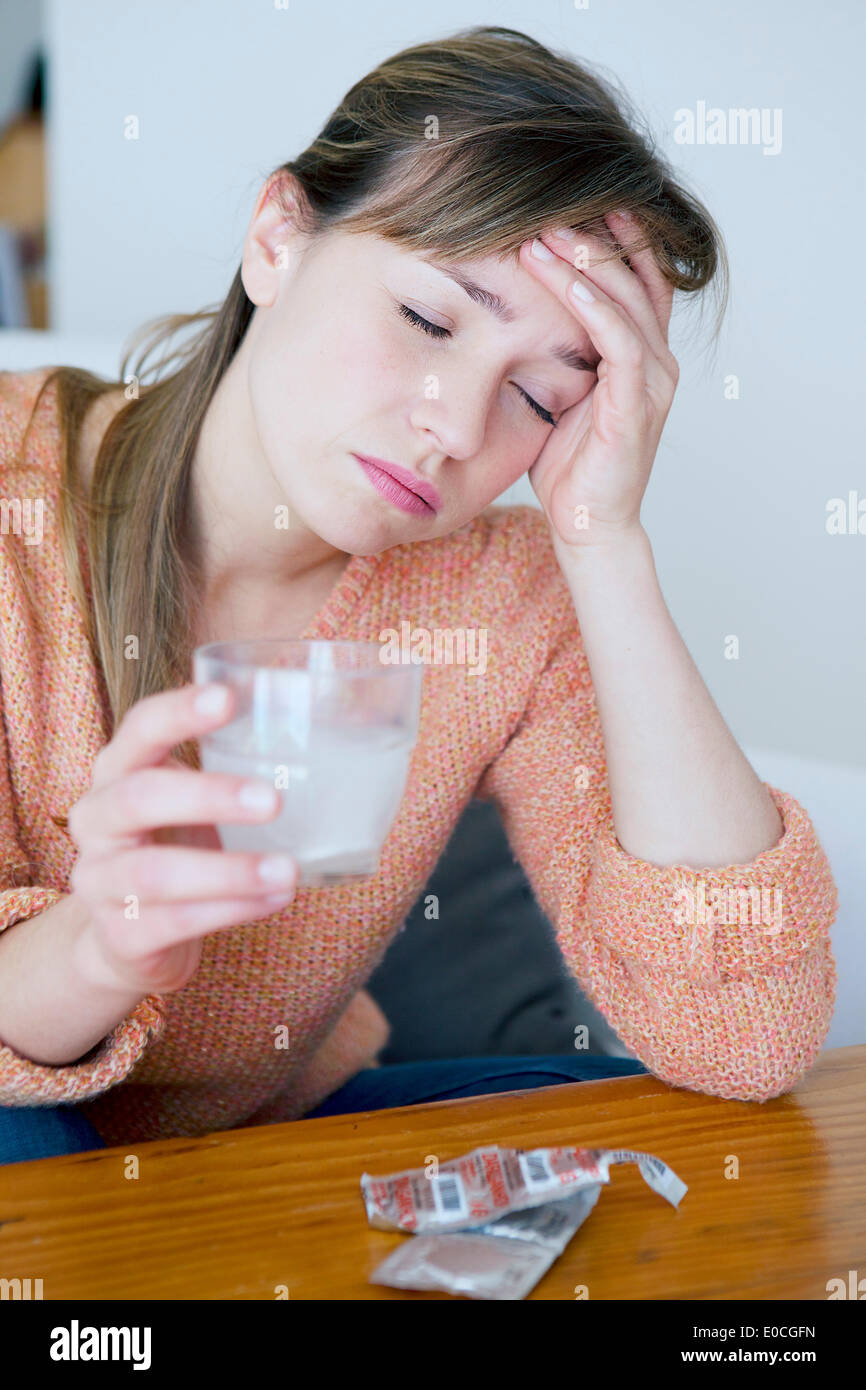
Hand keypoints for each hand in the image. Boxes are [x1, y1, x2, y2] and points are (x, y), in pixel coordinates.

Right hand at [66, 683, 298, 995]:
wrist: (127, 939)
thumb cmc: (174, 847)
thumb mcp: (189, 800)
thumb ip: (229, 766)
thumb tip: (323, 726)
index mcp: (117, 772)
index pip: (139, 729)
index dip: (178, 712)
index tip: (229, 698)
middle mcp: (96, 821)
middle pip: (139, 798)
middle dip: (209, 797)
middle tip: (273, 801)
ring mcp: (100, 882)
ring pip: (156, 873)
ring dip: (230, 872)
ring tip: (290, 870)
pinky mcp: (121, 935)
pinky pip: (174, 922)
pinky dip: (231, 910)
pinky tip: (275, 900)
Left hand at [519, 211, 678, 551]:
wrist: (587, 524)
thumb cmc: (567, 465)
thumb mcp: (555, 393)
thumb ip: (550, 351)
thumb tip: (504, 312)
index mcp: (639, 353)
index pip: (634, 277)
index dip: (609, 237)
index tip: (567, 204)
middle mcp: (656, 359)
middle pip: (634, 277)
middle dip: (593, 237)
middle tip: (548, 206)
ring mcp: (651, 380)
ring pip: (626, 301)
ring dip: (586, 264)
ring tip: (545, 235)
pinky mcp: (637, 404)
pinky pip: (621, 342)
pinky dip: (595, 308)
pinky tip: (568, 284)